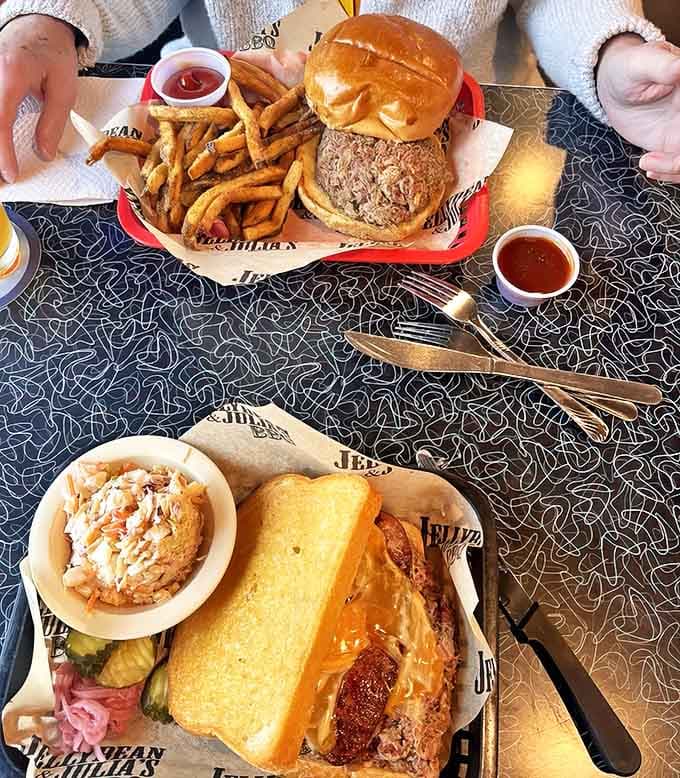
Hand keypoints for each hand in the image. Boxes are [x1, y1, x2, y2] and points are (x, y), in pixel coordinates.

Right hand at [0, 14, 77, 182]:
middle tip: (1, 183)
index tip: (10, 174)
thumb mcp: (65, 89)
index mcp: (11, 75)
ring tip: (0, 173)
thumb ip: (53, 123)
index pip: (0, 121)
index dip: (2, 152)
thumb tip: (44, 154)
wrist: (39, 25)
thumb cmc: (54, 54)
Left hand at [597, 34, 679, 181]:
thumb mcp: (642, 64)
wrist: (614, 86)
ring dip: (675, 168)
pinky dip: (668, 172)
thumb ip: (662, 67)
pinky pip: (678, 165)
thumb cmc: (628, 67)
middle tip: (663, 159)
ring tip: (647, 162)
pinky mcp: (672, 143)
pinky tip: (647, 166)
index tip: (675, 132)